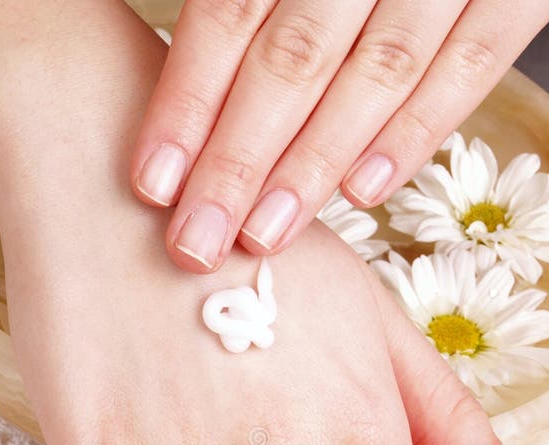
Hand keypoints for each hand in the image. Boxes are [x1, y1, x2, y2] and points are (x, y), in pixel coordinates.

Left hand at [130, 0, 548, 271]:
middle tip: (197, 243)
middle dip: (238, 162)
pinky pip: (470, 64)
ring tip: (263, 236)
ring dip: (314, 165)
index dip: (188, 102)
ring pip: (377, 74)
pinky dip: (416, 133)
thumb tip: (178, 82)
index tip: (152, 182)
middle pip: (294, 59)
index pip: (230, 13)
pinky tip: (362, 193)